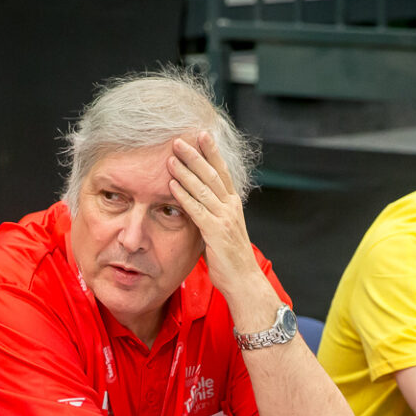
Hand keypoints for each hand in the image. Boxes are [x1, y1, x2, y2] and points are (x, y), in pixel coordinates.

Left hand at [166, 132, 269, 302]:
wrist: (243, 281)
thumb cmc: (231, 260)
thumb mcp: (222, 231)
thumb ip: (211, 215)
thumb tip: (196, 205)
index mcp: (233, 205)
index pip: (223, 172)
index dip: (212, 152)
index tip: (202, 135)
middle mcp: (231, 207)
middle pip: (212, 174)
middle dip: (196, 155)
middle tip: (179, 140)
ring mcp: (224, 218)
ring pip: (204, 188)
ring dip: (186, 171)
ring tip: (171, 157)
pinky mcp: (216, 231)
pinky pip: (197, 209)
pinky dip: (183, 195)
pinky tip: (172, 185)